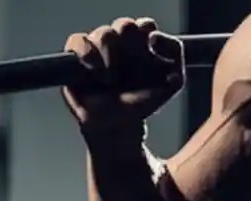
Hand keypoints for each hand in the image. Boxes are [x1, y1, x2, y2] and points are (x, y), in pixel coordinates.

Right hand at [63, 17, 184, 135]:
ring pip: (104, 33)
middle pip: (124, 25)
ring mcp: (97, 47)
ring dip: (111, 55)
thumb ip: (174, 53)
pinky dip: (87, 53)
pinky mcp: (76, 57)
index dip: (147, 34)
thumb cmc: (144, 102)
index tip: (150, 50)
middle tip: (130, 70)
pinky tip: (96, 70)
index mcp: (142, 43)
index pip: (144, 25)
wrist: (120, 126)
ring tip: (112, 80)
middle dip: (129, 46)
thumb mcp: (174, 81)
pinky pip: (78, 41)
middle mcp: (119, 42)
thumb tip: (153, 37)